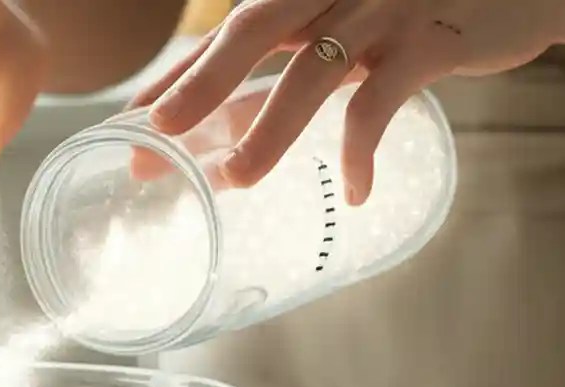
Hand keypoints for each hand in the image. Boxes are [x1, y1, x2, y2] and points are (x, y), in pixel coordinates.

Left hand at [129, 0, 560, 203]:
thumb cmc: (420, 6)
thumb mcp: (353, 19)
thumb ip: (301, 55)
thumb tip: (230, 125)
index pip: (230, 28)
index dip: (181, 71)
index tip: (136, 115)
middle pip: (255, 30)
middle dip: (202, 82)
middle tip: (158, 134)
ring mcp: (382, 10)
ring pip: (313, 72)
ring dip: (269, 130)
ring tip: (236, 180)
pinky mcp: (429, 42)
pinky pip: (382, 102)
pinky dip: (361, 150)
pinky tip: (356, 191)